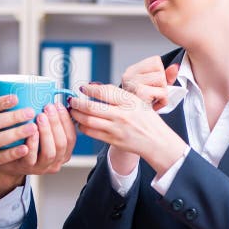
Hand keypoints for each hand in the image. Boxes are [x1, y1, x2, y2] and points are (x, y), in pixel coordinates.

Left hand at [0, 102, 76, 201]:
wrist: (6, 160)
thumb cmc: (25, 143)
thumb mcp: (42, 135)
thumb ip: (49, 123)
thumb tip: (52, 100)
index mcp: (63, 153)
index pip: (71, 137)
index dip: (66, 120)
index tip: (58, 104)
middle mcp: (55, 162)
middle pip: (62, 143)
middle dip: (56, 123)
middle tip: (48, 108)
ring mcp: (42, 167)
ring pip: (50, 152)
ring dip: (46, 132)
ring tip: (40, 116)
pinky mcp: (27, 168)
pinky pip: (31, 157)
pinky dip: (32, 143)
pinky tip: (30, 131)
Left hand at [69, 83, 185, 175]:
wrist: (156, 141)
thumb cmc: (146, 119)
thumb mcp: (137, 101)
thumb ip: (117, 95)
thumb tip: (94, 87)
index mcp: (129, 101)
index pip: (104, 92)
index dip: (89, 89)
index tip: (82, 88)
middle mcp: (122, 114)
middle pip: (91, 107)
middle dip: (77, 103)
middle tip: (72, 100)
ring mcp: (117, 129)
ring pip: (88, 120)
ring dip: (76, 115)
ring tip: (73, 111)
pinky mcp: (113, 140)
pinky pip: (91, 133)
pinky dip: (83, 127)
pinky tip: (81, 123)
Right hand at [121, 57, 179, 111]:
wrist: (136, 122)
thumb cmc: (145, 104)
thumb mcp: (156, 86)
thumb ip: (166, 75)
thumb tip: (175, 67)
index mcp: (131, 70)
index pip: (156, 60)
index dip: (160, 73)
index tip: (152, 85)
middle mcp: (129, 75)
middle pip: (160, 71)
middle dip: (162, 84)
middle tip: (152, 94)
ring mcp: (132, 84)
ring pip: (162, 80)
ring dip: (162, 92)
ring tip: (153, 99)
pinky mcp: (140, 94)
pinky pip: (163, 92)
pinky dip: (163, 101)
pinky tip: (154, 105)